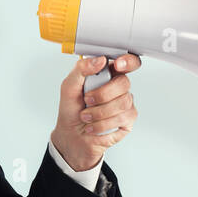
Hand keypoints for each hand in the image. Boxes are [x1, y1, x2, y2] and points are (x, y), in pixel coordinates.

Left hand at [49, 54, 139, 171]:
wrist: (71, 136)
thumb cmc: (72, 110)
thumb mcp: (69, 87)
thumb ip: (81, 69)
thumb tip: (99, 60)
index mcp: (108, 74)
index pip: (128, 62)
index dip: (128, 61)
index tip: (118, 65)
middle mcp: (119, 88)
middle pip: (124, 83)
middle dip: (102, 94)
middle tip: (87, 100)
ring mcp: (125, 103)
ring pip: (123, 102)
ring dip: (98, 113)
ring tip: (86, 117)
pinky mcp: (128, 120)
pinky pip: (122, 118)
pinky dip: (102, 125)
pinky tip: (94, 126)